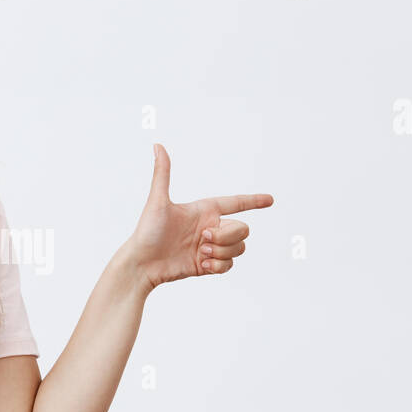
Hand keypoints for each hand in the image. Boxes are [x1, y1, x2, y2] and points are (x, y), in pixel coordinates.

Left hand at [124, 144, 272, 290]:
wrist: (141, 264)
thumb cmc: (146, 231)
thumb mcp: (158, 202)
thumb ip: (162, 173)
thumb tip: (157, 145)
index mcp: (204, 210)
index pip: (235, 203)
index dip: (253, 201)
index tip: (270, 200)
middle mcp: (210, 227)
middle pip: (243, 229)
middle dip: (227, 236)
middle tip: (203, 240)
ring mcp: (211, 247)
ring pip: (239, 248)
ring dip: (222, 252)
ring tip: (200, 253)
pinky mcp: (208, 265)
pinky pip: (229, 265)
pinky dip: (219, 266)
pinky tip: (201, 264)